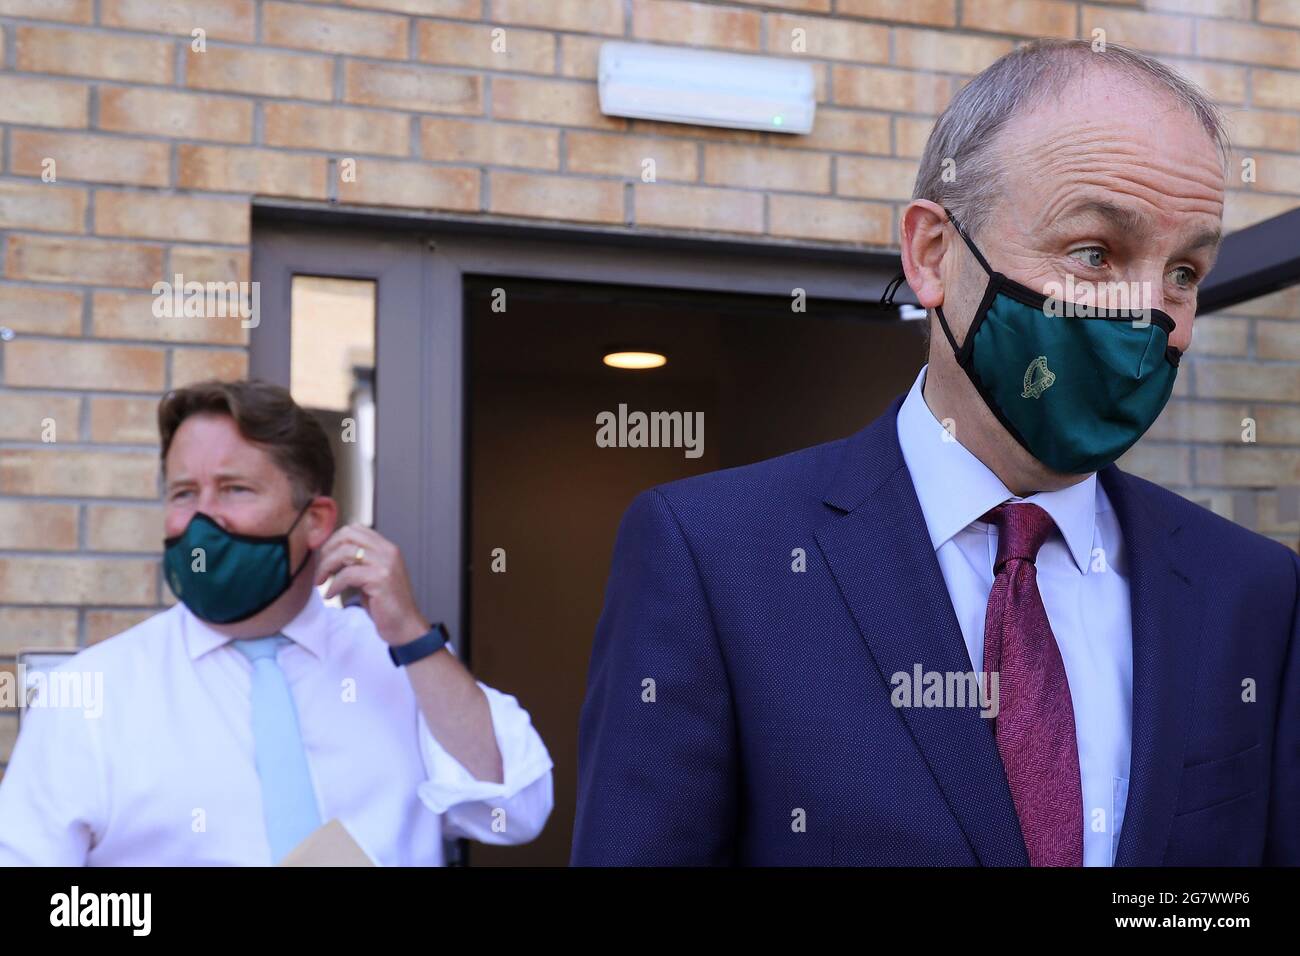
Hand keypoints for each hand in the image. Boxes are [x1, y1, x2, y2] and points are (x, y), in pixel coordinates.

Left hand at [313, 524, 427, 646]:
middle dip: (328, 550)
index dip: (335, 539)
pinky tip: (330, 595)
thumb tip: (332, 553)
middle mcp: (388, 551)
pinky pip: (347, 575)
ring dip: (326, 567)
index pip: (356, 528)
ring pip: (345, 553)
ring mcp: (385, 564)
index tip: (325, 556)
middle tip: (321, 568)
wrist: (405, 626)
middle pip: (348, 535)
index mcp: (387, 548)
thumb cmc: (386, 604)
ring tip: (321, 582)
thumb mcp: (373, 576)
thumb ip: (359, 562)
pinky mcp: (380, 579)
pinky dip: (334, 585)